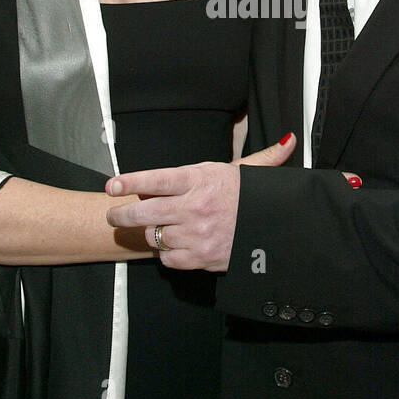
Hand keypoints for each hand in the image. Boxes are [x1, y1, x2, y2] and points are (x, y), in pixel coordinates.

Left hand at [104, 132, 297, 270]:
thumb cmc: (252, 200)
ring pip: (155, 236)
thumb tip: (286, 140)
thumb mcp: (247, 172)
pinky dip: (167, 253)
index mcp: (202, 179)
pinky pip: (168, 258)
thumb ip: (255, 156)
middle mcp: (196, 207)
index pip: (156, 178)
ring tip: (152, 227)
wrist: (276, 234)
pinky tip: (173, 244)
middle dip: (122, 215)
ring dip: (150, 232)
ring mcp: (197, 234)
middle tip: (114, 214)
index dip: (130, 182)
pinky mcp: (201, 258)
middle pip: (145, 211)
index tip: (112, 186)